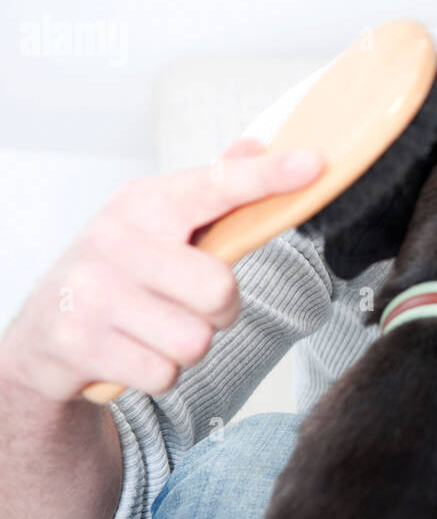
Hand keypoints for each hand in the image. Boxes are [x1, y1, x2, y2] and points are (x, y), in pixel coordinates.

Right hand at [0, 138, 324, 401]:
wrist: (41, 330)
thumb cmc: (120, 272)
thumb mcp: (156, 224)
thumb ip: (212, 191)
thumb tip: (256, 144)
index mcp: (143, 203)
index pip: (216, 186)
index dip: (267, 178)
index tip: (313, 164)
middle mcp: (115, 240)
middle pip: (219, 289)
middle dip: (220, 311)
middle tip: (194, 305)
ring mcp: (93, 293)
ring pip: (194, 340)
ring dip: (188, 346)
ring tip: (158, 328)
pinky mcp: (79, 343)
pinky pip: (164, 374)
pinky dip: (160, 373)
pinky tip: (134, 352)